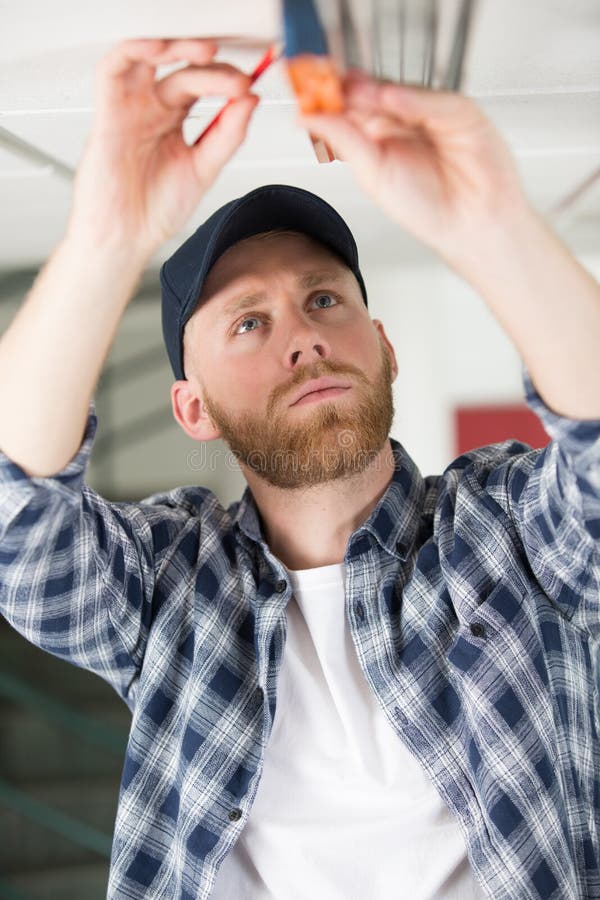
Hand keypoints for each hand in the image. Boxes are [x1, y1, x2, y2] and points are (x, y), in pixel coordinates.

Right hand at [66, 38, 257, 258]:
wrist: (126, 240)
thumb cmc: (154, 211)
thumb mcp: (203, 170)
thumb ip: (227, 136)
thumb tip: (250, 101)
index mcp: (174, 121)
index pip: (203, 86)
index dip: (227, 82)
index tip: (250, 89)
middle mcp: (151, 110)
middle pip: (183, 71)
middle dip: (213, 71)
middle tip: (238, 81)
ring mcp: (129, 110)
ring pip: (147, 60)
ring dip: (176, 48)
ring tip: (206, 55)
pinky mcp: (107, 116)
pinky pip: (111, 71)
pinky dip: (132, 52)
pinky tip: (159, 50)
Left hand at [298, 71, 530, 262]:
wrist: (468, 224)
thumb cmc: (427, 207)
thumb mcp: (372, 174)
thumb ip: (343, 141)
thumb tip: (307, 119)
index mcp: (378, 133)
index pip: (349, 104)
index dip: (328, 94)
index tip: (306, 87)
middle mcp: (403, 118)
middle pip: (372, 90)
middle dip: (347, 84)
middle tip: (324, 77)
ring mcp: (431, 112)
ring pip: (401, 91)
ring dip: (375, 88)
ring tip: (352, 90)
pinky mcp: (460, 113)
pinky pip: (434, 100)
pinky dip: (412, 99)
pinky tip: (391, 99)